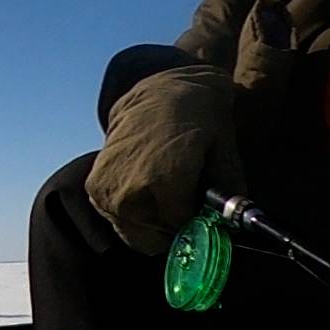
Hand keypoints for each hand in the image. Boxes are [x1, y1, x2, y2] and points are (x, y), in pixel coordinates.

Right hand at [85, 64, 246, 254]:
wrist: (161, 90)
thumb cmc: (200, 118)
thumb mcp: (226, 153)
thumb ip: (231, 196)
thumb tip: (235, 229)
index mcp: (161, 182)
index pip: (181, 232)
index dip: (197, 227)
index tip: (204, 216)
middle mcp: (128, 191)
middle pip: (155, 239)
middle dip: (173, 229)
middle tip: (186, 208)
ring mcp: (106, 190)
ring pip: (134, 233)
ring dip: (152, 223)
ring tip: (166, 195)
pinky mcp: (94, 187)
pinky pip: (117, 218)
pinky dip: (133, 213)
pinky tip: (146, 189)